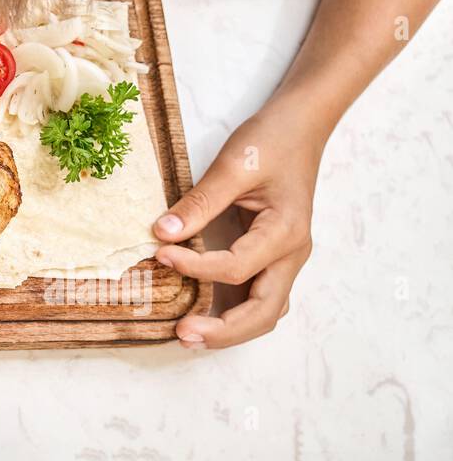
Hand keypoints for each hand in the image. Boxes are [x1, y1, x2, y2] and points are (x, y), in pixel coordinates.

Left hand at [152, 101, 322, 349]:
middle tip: (182, 334)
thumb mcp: (233, 165)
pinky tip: (205, 314)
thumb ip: (199, 202)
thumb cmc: (271, 141)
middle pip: (263, 311)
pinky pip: (258, 295)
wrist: (300, 126)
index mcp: (285, 232)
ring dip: (231, 329)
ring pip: (265, 311)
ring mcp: (285, 258)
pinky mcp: (273, 255)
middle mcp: (291, 253)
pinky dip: (235, 312)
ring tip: (190, 335)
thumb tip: (162, 232)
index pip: (237, 268)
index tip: (160, 254)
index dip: (194, 267)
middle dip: (224, 330)